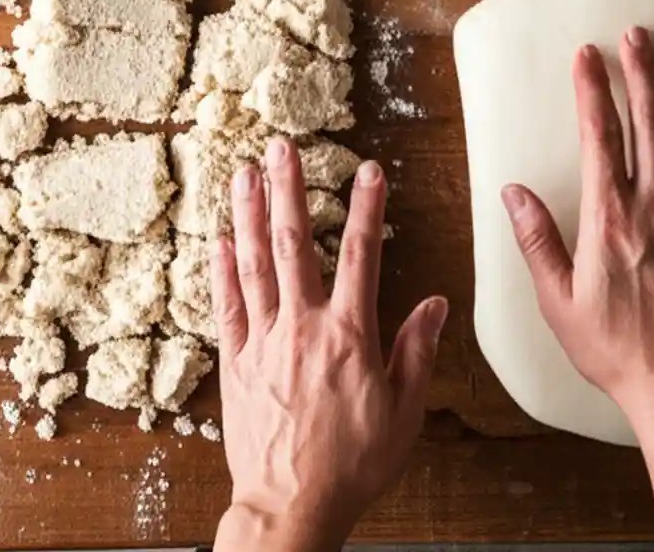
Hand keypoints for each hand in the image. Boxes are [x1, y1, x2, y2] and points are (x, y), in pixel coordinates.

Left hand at [211, 137, 448, 551]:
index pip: (359, 255)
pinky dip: (221, 271)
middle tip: (280, 147)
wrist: (292, 505)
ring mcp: (262, 343)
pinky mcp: (236, 364)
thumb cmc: (351, 464)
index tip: (368, 170)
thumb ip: (417, 350)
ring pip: (251, 265)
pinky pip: (226, 307)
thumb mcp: (404, 410)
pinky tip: (217, 241)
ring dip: (246, 215)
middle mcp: (301, 328)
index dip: (365, 208)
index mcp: (348, 336)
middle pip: (291, 244)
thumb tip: (436, 305)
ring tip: (242, 173)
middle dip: (287, 190)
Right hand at [501, 26, 653, 438]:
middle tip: (637, 33)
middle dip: (641, 71)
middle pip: (650, 122)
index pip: (600, 136)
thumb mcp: (558, 301)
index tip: (587, 54)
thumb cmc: (614, 349)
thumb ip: (536, 240)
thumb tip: (512, 190)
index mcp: (610, 218)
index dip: (593, 89)